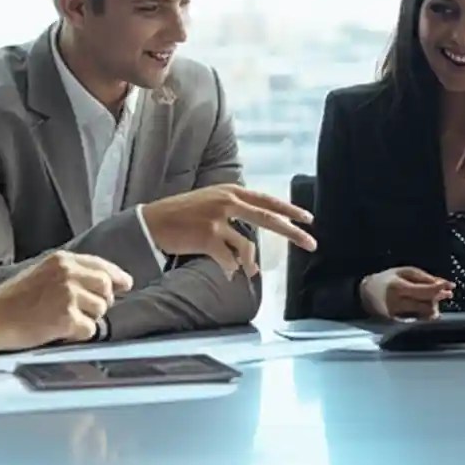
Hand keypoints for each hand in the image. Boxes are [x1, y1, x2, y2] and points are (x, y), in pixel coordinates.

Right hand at [0, 251, 132, 353]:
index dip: (117, 276)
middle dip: (101, 301)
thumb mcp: (42, 273)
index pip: (101, 265)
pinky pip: (89, 329)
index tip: (125, 284)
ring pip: (100, 310)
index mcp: (62, 260)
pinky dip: (79, 334)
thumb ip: (71, 273)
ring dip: (88, 318)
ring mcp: (68, 296)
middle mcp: (68, 274)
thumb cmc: (14, 299)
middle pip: (106, 287)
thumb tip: (105, 283)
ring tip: (63, 320)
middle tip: (84, 310)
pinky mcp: (66, 318)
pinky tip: (60, 330)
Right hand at [141, 184, 314, 279]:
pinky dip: (231, 269)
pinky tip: (228, 272)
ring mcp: (217, 219)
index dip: (288, 210)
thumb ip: (233, 209)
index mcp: (230, 191)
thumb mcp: (210, 201)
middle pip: (268, 218)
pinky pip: (229, 260)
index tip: (308, 218)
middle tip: (311, 243)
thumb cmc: (181, 215)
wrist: (153, 222)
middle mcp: (227, 201)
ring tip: (249, 271)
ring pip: (247, 247)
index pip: (266, 201)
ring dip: (250, 263)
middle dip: (292, 233)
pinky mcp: (208, 237)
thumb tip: (254, 229)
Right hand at [359, 267, 453, 319]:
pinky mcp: (395, 323)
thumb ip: (421, 277)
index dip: (438, 288)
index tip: (450, 285)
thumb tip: (440, 283)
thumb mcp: (401, 271)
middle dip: (438, 298)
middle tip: (447, 294)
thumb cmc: (386, 280)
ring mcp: (396, 314)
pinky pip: (416, 321)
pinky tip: (429, 315)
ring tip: (435, 304)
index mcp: (398, 286)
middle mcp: (397, 301)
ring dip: (433, 308)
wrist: (364, 294)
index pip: (423, 289)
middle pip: (424, 303)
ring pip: (422, 313)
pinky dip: (425, 317)